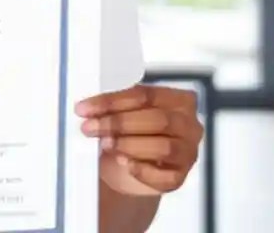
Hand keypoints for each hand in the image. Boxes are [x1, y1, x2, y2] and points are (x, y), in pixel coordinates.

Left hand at [76, 84, 203, 195]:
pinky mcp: (180, 177)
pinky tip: (124, 164)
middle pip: (158, 119)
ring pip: (164, 147)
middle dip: (119, 123)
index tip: (84, 108)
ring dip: (129, 145)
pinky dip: (141, 170)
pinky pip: (164, 176)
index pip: (145, 95)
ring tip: (105, 144)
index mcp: (177, 100)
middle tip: (89, 127)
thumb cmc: (128, 133)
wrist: (128, 169)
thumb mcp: (121, 115)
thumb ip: (112, 109)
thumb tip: (88, 109)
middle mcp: (189, 125)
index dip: (112, 101)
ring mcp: (188, 152)